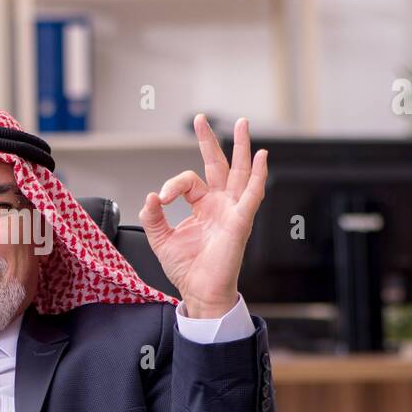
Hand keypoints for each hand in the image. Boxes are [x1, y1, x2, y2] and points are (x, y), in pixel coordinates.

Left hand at [139, 115, 267, 319]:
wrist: (200, 292)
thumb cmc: (187, 269)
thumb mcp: (161, 239)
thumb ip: (153, 217)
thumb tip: (150, 196)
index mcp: (202, 206)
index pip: (188, 181)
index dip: (172, 185)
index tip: (160, 199)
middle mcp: (220, 204)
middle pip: (218, 164)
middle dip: (210, 141)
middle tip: (201, 119)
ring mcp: (232, 211)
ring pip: (239, 172)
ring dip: (242, 148)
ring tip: (243, 124)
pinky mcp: (241, 221)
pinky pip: (252, 195)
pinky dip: (258, 175)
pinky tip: (261, 157)